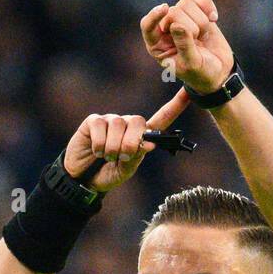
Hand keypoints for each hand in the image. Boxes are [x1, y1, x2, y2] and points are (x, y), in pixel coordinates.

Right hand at [63, 88, 189, 192]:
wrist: (83, 180)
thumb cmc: (107, 174)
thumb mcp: (126, 170)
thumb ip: (137, 156)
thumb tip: (149, 143)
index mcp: (140, 136)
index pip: (161, 119)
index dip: (175, 107)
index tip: (189, 93)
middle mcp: (127, 124)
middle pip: (138, 123)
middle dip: (130, 145)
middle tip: (120, 158)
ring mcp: (111, 120)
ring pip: (119, 126)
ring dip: (112, 149)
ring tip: (105, 157)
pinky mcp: (94, 121)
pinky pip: (102, 128)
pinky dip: (99, 145)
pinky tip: (95, 151)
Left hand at [140, 0, 234, 95]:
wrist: (219, 71)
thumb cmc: (202, 73)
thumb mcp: (192, 64)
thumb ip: (184, 45)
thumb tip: (176, 24)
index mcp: (158, 46)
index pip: (147, 25)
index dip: (154, 15)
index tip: (165, 8)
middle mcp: (166, 30)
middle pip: (173, 12)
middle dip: (191, 26)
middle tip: (198, 41)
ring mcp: (180, 18)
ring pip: (186, 3)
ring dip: (201, 20)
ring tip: (203, 36)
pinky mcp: (194, 10)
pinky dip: (207, 5)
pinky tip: (213, 18)